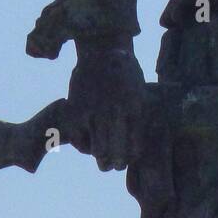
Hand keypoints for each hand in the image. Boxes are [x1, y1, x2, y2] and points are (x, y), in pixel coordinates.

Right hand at [67, 37, 143, 171]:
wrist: (102, 51)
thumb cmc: (126, 74)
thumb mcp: (140, 92)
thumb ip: (139, 115)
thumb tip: (141, 142)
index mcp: (134, 108)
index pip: (134, 145)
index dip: (131, 157)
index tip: (128, 160)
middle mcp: (115, 112)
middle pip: (115, 153)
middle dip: (115, 164)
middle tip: (113, 166)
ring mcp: (94, 111)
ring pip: (97, 150)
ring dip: (100, 158)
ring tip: (103, 161)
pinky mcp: (76, 110)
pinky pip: (79, 138)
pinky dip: (83, 144)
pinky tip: (87, 144)